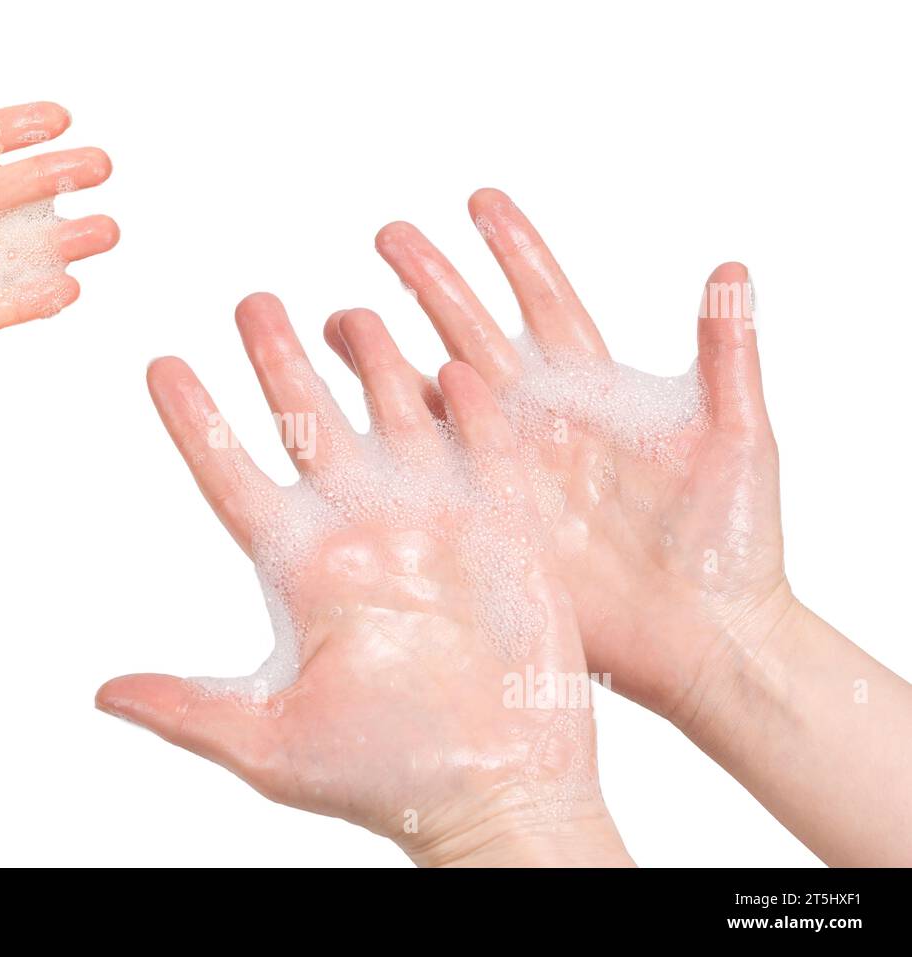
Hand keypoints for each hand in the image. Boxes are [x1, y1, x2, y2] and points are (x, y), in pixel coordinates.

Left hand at [98, 294, 632, 865]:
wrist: (501, 792)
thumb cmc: (384, 777)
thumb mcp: (274, 749)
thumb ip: (189, 710)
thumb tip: (101, 694)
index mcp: (298, 567)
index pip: (231, 471)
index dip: (195, 418)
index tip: (160, 363)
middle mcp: (361, 528)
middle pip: (306, 421)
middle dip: (278, 358)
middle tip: (253, 301)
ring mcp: (433, 519)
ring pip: (392, 411)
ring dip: (372, 358)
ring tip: (346, 309)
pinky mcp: (503, 526)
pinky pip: (484, 445)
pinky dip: (470, 403)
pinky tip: (454, 360)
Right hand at [354, 190, 789, 728]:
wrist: (706, 637)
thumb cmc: (731, 542)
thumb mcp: (738, 437)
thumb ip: (728, 352)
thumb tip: (731, 266)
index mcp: (596, 392)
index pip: (547, 302)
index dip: (516, 251)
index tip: (480, 199)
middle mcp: (541, 422)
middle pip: (475, 334)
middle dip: (432, 282)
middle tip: (388, 233)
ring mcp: (507, 468)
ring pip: (438, 396)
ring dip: (394, 356)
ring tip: (345, 317)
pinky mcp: (486, 517)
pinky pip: (433, 468)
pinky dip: (401, 434)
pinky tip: (361, 403)